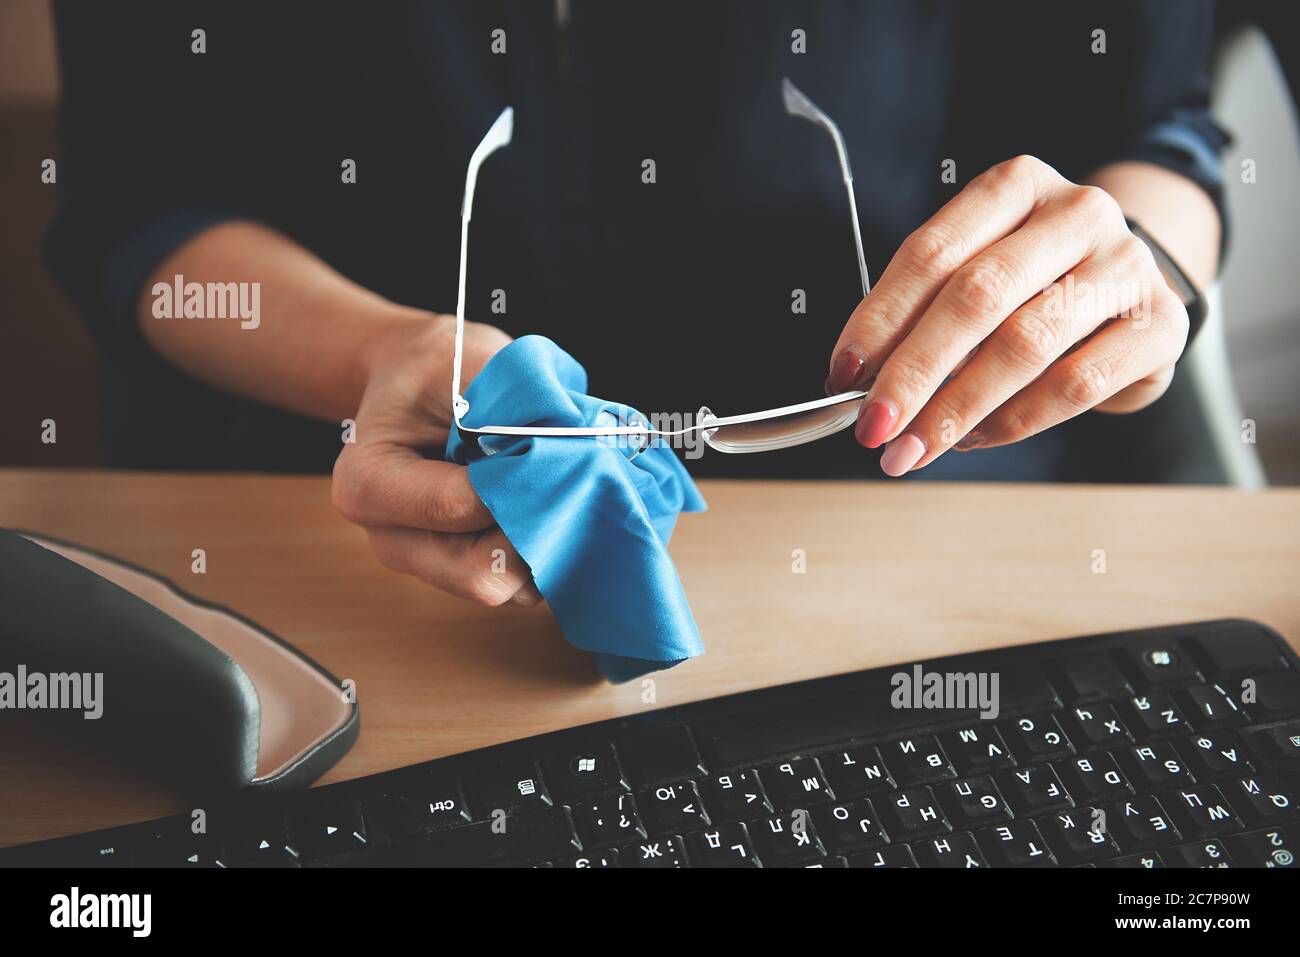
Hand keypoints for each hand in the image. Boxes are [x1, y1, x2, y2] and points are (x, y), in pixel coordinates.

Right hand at [331, 314, 543, 605]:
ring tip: (557, 484)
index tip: (559, 446)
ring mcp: (429, 565)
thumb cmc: (443, 367)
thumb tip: (579, 447)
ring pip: (511, 590)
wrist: (420, 386)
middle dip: (538, 528)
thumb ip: (518, 405)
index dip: (520, 482)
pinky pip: (523, 586)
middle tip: (569, 477)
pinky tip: (553, 502)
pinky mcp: (466, 573)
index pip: (457, 507)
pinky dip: (550, 549)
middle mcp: (390, 540)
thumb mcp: (473, 361)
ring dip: (550, 541)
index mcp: (367, 483)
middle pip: (483, 576)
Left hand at [825, 155, 1189, 475]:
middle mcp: (1077, 212)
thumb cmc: (1034, 283)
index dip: (880, 319)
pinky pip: (1074, 384)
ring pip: (1026, 343)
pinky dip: (1013, 420)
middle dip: (913, 372)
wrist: (1132, 289)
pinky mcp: (1160, 325)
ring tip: (914, 447)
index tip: (842, 374)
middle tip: (873, 427)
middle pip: (977, 296)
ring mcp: (1128, 265)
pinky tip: (974, 438)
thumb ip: (920, 313)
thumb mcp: (974, 273)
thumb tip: (858, 378)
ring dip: (957, 408)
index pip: (932, 252)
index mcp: (1017, 184)